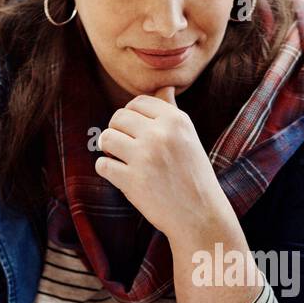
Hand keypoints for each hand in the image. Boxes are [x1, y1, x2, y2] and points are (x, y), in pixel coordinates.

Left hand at [94, 86, 229, 240]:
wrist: (200, 215)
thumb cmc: (193, 175)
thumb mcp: (188, 138)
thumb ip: (171, 112)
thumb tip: (165, 86)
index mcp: (176, 120)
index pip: (138, 102)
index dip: (131, 116)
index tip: (134, 130)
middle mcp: (160, 134)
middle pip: (118, 117)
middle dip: (117, 130)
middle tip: (124, 145)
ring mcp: (144, 157)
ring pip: (106, 138)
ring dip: (108, 148)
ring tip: (119, 157)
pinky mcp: (131, 180)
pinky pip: (102, 165)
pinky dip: (107, 170)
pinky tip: (119, 175)